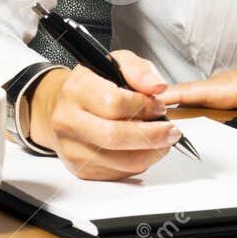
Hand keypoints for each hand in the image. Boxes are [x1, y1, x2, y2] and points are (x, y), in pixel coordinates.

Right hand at [27, 50, 182, 179]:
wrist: (65, 109)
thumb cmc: (94, 86)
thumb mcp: (115, 64)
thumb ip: (139, 70)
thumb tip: (157, 86)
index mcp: (76, 89)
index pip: (113, 102)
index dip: (143, 106)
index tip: (158, 105)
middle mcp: (68, 120)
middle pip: (114, 136)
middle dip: (151, 135)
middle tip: (170, 131)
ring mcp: (72, 148)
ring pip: (120, 160)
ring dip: (150, 152)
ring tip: (160, 139)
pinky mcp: (80, 169)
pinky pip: (119, 173)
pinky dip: (138, 162)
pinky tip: (141, 148)